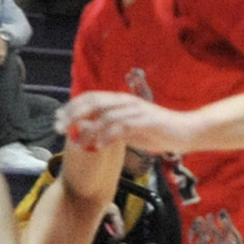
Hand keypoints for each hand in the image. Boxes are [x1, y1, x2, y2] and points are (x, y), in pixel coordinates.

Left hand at [57, 90, 194, 155]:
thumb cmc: (157, 131)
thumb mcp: (128, 129)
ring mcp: (136, 110)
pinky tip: (98, 145)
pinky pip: (122, 127)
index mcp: (120, 100)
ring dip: (88, 129)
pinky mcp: (146, 122)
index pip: (91, 97)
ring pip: (106, 115)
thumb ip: (110, 128)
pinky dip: (108, 136)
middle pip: (94, 102)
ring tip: (76, 142)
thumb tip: (88, 131)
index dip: (72, 106)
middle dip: (74, 114)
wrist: (186, 131)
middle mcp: (126, 101)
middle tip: (59, 127)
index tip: (57, 118)